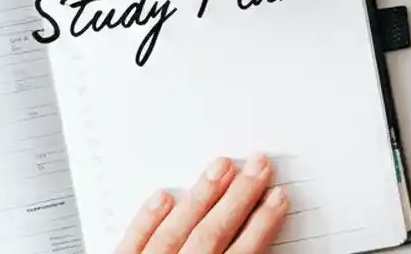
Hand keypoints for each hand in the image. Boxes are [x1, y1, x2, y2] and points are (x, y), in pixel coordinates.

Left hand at [116, 153, 288, 253]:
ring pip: (175, 231)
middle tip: (258, 165)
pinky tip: (163, 197)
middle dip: (239, 196)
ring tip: (221, 166)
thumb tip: (268, 241)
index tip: (278, 197)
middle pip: (212, 233)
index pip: (243, 253)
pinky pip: (132, 243)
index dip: (263, 223)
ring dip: (201, 196)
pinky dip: (147, 220)